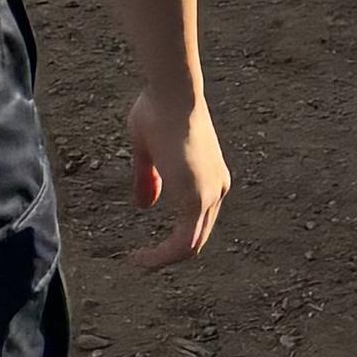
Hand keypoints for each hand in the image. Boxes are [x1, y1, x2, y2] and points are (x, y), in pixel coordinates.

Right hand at [125, 87, 228, 267]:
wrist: (173, 93)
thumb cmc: (158, 110)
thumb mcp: (149, 151)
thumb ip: (149, 179)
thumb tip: (143, 206)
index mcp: (210, 177)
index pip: (197, 219)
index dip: (172, 235)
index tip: (147, 242)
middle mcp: (216, 189)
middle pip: (197, 236)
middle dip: (169, 253)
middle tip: (143, 261)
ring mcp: (211, 194)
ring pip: (191, 244)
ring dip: (164, 259)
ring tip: (139, 263)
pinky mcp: (197, 199)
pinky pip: (183, 242)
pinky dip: (162, 256)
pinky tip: (140, 257)